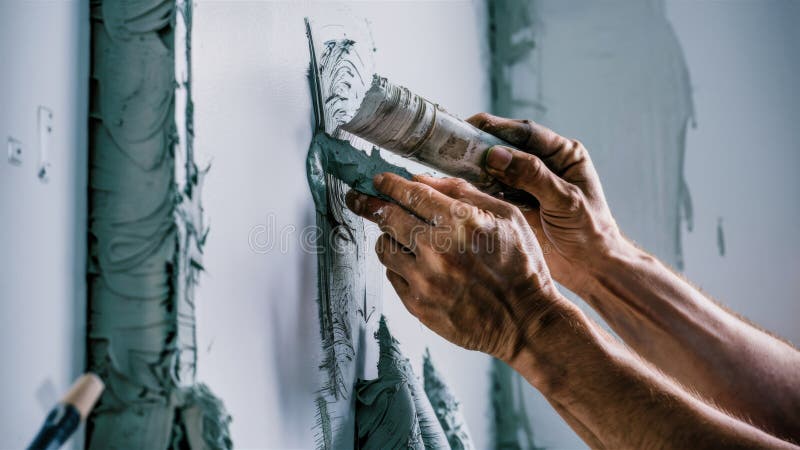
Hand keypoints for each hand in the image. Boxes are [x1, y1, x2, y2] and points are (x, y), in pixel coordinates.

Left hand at [345, 173, 565, 362]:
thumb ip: (462, 192)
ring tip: (401, 237)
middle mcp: (438, 250)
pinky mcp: (418, 305)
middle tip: (360, 199)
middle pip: (387, 217)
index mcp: (461, 222)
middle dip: (369, 204)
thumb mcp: (505, 216)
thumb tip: (421, 179)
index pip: (411, 193)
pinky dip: (398, 265)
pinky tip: (416, 264)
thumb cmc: (520, 265)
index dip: (388, 183)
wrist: (524, 320)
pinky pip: (393, 275)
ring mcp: (425, 280)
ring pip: (384, 247)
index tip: (377, 180)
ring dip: (388, 237)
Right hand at [467, 113, 623, 292]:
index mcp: (563, 154)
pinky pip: (494, 190)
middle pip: (508, 146)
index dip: (498, 127)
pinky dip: (479, 188)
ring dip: (477, 167)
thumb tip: (497, 155)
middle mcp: (545, 164)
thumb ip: (532, 176)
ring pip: (497, 168)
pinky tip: (463, 187)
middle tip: (454, 145)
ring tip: (452, 165)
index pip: (526, 132)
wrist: (591, 268)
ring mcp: (529, 184)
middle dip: (482, 145)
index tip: (471, 125)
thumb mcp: (565, 200)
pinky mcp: (517, 204)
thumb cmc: (590, 232)